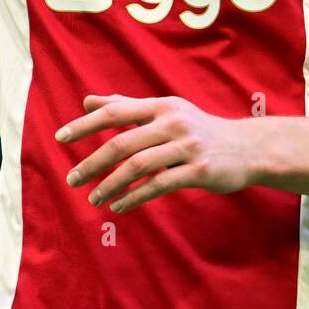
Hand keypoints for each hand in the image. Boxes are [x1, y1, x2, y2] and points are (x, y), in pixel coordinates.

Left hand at [55, 93, 261, 213]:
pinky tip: (118, 207)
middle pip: (122, 143)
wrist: (248, 148)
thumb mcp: (166, 111)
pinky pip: (159, 185)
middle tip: (71, 179)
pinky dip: (134, 197)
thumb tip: (88, 101)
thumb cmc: (199, 129)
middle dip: (92, 163)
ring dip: (110, 185)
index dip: (85, 125)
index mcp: (161, 106)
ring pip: (138, 167)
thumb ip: (127, 106)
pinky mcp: (199, 171)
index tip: (60, 139)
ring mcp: (187, 147)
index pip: (115, 112)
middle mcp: (173, 122)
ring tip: (93, 199)